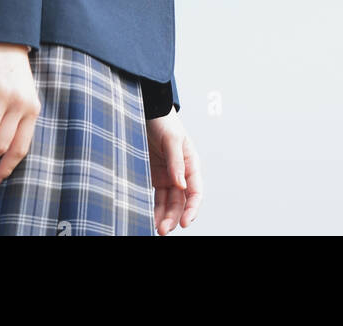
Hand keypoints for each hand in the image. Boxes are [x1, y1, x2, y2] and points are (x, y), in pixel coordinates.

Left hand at [145, 110, 201, 233]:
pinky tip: (148, 217)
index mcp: (191, 164)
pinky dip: (153, 209)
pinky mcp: (154, 177)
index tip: (186, 222)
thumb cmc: (163, 121)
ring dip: (164, 217)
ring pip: (168, 203)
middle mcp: (180, 173)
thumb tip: (181, 185)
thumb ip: (176, 161)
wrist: (146, 112)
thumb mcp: (172, 138)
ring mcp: (167, 176)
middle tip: (163, 230)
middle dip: (174, 217)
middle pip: (181, 202)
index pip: (196, 191)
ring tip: (157, 229)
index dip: (193, 208)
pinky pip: (155, 197)